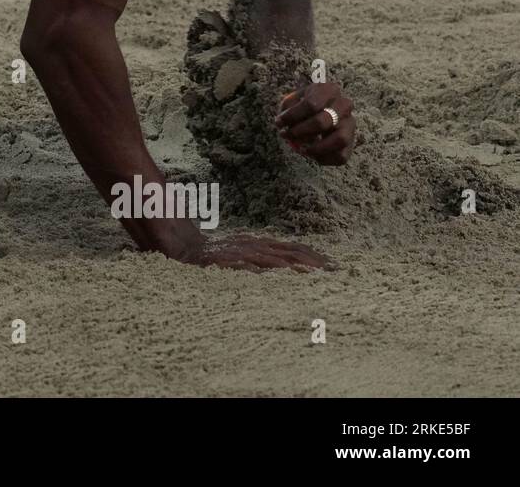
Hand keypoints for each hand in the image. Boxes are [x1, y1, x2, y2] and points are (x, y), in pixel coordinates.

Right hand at [178, 234, 331, 271]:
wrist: (184, 247)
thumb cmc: (216, 254)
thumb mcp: (244, 252)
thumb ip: (264, 258)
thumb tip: (290, 267)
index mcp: (261, 243)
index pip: (294, 247)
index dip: (314, 255)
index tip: (334, 265)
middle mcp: (255, 246)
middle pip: (290, 252)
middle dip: (314, 262)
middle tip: (335, 272)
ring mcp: (243, 253)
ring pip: (275, 259)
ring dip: (296, 267)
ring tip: (315, 275)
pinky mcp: (228, 261)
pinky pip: (249, 266)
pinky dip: (265, 270)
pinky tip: (278, 277)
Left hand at [275, 81, 354, 164]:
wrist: (320, 109)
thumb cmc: (303, 104)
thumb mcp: (294, 99)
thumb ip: (288, 108)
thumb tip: (283, 123)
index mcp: (329, 90)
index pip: (311, 104)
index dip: (292, 116)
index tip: (278, 123)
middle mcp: (344, 105)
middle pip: (323, 122)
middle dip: (300, 132)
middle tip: (287, 135)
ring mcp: (350, 124)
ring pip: (340, 140)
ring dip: (317, 148)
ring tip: (302, 150)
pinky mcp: (351, 141)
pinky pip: (342, 156)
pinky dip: (324, 158)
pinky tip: (311, 154)